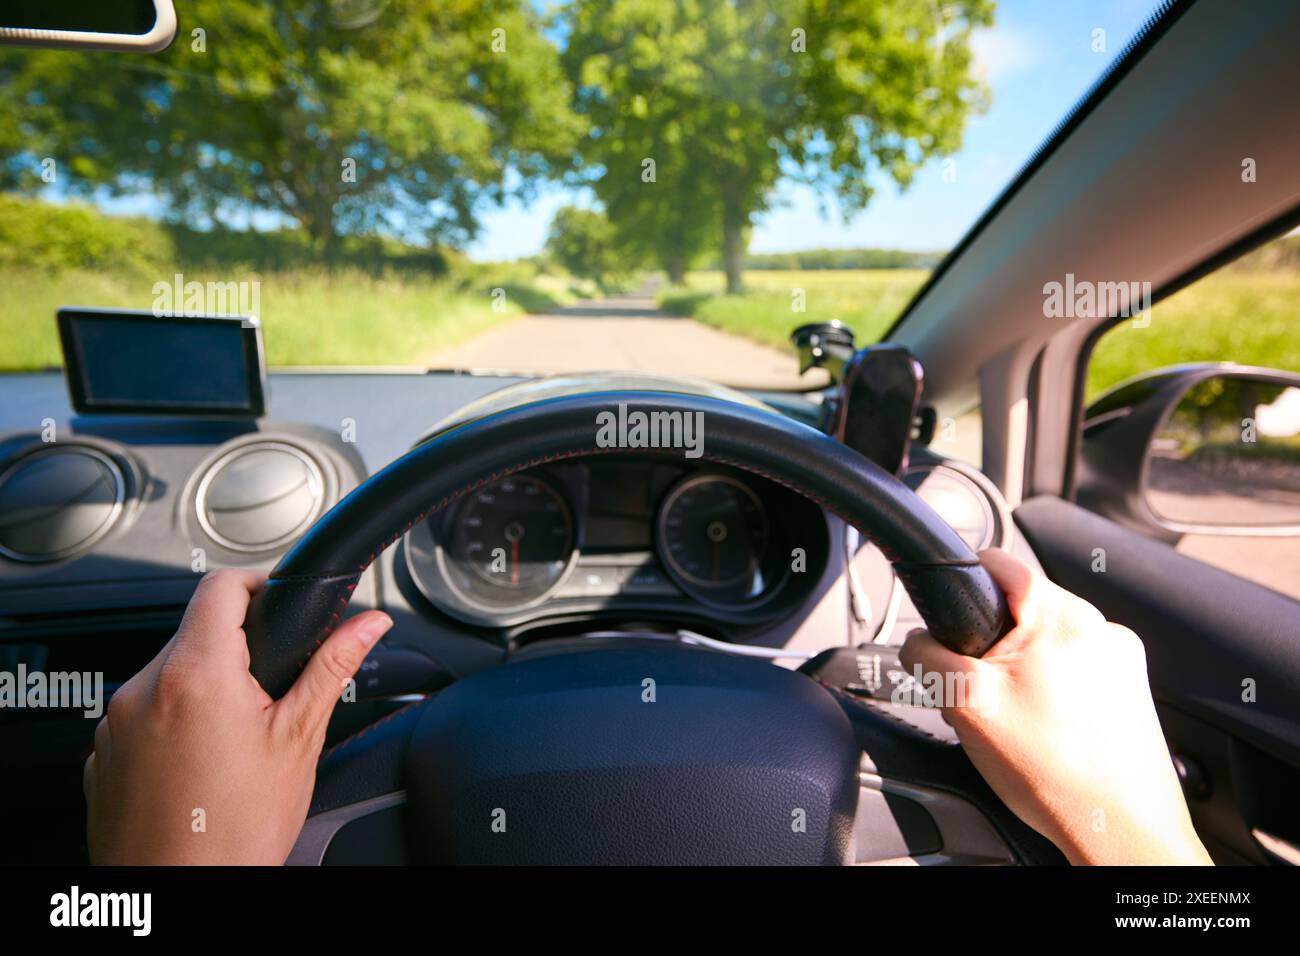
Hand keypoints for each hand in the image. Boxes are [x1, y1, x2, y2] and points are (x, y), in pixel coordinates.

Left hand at [84, 569, 392, 864]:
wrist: (179, 895)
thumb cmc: (234, 832)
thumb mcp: (298, 739)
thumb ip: (332, 668)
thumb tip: (368, 625)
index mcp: (198, 675)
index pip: (220, 586)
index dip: (255, 583)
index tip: (274, 603)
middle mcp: (144, 689)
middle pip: (195, 633)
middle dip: (235, 651)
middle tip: (267, 696)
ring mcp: (115, 723)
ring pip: (167, 675)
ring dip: (202, 690)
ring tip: (233, 742)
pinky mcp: (102, 754)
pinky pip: (141, 715)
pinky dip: (172, 725)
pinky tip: (200, 765)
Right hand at [899, 548, 1211, 865]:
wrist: (1120, 832)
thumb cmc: (1058, 776)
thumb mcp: (969, 703)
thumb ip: (931, 657)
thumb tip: (916, 643)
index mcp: (1064, 616)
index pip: (999, 564)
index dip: (962, 587)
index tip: (954, 625)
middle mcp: (1102, 629)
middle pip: (1021, 609)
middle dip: (994, 645)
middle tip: (988, 693)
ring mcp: (1122, 662)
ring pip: (1048, 644)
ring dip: (1025, 671)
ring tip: (1022, 720)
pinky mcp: (1131, 691)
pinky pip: (1076, 673)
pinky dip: (1056, 693)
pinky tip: (1049, 732)